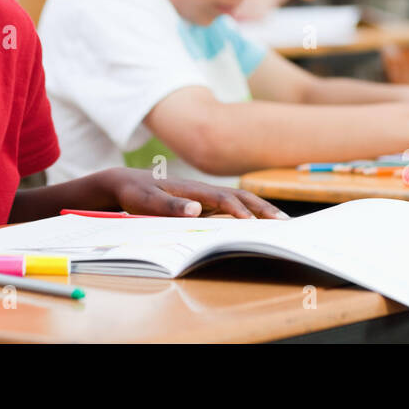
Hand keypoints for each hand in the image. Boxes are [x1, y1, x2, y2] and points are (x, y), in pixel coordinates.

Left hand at [96, 167, 288, 218]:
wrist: (125, 182)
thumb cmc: (135, 192)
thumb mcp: (145, 200)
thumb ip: (169, 204)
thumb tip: (196, 209)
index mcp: (192, 189)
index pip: (223, 199)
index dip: (239, 210)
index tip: (253, 224)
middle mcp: (202, 191)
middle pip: (239, 197)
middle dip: (262, 208)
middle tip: (283, 222)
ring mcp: (204, 197)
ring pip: (238, 201)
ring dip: (259, 210)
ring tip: (279, 222)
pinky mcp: (202, 203)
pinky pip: (229, 208)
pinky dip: (246, 214)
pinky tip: (255, 225)